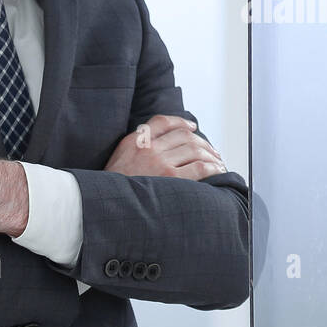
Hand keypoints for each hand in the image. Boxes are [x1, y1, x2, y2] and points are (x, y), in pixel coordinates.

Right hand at [104, 114, 227, 179]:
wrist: (109, 205)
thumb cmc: (115, 186)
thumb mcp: (119, 159)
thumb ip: (137, 146)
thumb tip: (159, 143)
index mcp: (135, 141)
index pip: (162, 121)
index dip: (181, 122)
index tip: (192, 127)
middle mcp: (149, 148)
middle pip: (184, 136)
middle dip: (202, 142)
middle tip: (212, 151)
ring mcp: (160, 162)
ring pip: (194, 149)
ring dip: (210, 154)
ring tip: (218, 161)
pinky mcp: (171, 178)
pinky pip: (199, 167)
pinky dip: (212, 167)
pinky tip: (217, 170)